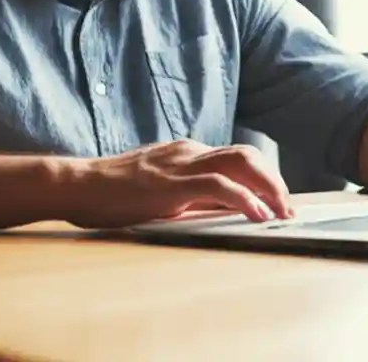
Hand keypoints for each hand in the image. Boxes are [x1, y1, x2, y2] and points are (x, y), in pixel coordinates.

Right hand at [62, 139, 293, 228]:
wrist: (78, 185)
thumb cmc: (112, 193)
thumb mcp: (158, 190)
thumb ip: (189, 196)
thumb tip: (223, 213)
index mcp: (185, 154)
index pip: (236, 159)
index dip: (264, 180)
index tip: (279, 204)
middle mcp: (188, 152)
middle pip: (246, 156)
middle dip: (274, 181)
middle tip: (289, 210)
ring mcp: (179, 165)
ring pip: (240, 163)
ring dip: (268, 188)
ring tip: (281, 212)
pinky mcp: (171, 184)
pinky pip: (218, 186)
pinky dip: (245, 199)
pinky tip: (257, 215)